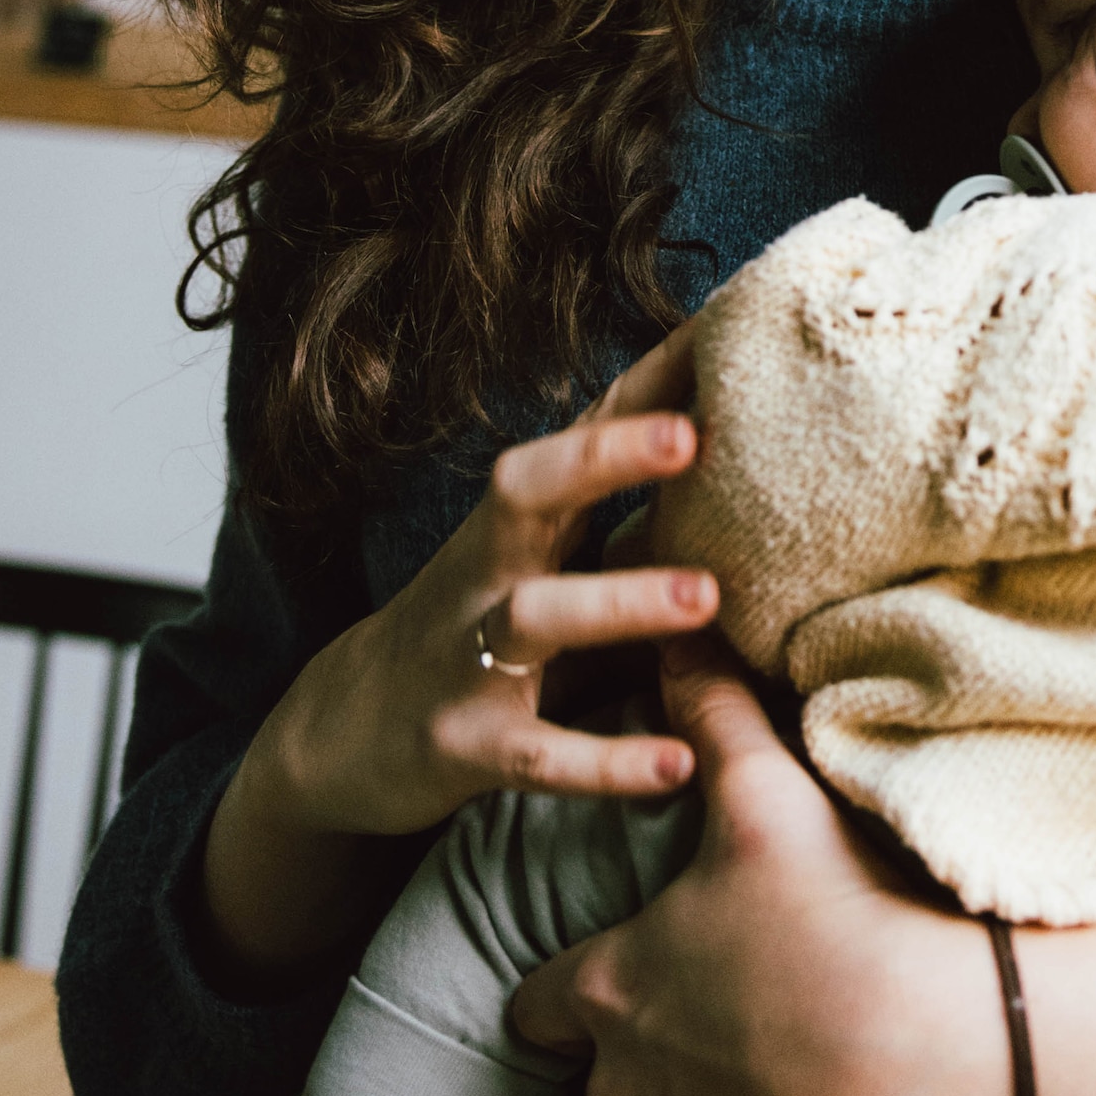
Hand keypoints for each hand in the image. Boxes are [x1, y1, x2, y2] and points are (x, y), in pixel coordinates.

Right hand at [200, 321, 721, 979]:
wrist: (342, 734)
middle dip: (606, 455)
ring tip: (704, 598)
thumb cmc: (479, 627)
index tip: (722, 330)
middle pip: (530, 489)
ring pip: (536, 615)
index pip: (584, 430)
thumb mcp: (541, 557)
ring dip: (620, 602)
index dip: (648, 382)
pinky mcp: (464, 747)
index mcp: (518, 519)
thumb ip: (631, 515)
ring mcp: (468, 656)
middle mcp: (487, 570)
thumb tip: (753, 459)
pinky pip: (538, 754)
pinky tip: (675, 764)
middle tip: (691, 434)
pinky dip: (604, 762)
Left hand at [511, 638, 1010, 1095]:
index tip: (625, 952)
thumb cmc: (834, 920)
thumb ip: (712, 718)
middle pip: (611, 1067)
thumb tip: (678, 639)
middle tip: (730, 981)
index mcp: (610, 993)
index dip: (577, 973)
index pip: (542, 999)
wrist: (933, 1057)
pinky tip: (822, 1094)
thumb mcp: (766, 800)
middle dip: (655, 1032)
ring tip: (785, 1034)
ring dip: (710, 1094)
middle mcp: (627, 1093)